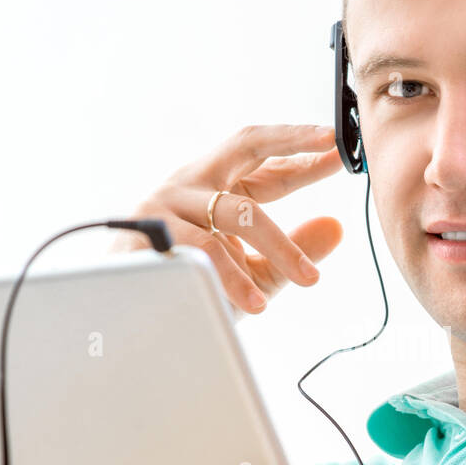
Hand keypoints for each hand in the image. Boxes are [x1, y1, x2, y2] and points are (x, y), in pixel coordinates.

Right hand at [108, 123, 344, 315]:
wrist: (125, 323)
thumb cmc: (189, 290)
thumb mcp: (253, 273)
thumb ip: (291, 252)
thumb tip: (337, 227)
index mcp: (214, 188)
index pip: (266, 162)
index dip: (303, 155)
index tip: (340, 151)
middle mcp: (192, 183)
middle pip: (245, 143)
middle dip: (290, 141)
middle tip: (330, 147)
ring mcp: (168, 202)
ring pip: (237, 211)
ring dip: (279, 246)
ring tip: (308, 279)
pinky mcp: (149, 231)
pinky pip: (203, 249)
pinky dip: (233, 277)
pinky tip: (254, 302)